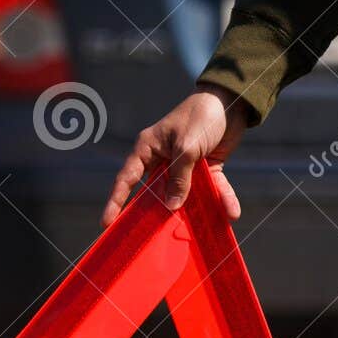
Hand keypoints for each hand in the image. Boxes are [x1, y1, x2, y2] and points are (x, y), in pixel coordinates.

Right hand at [101, 85, 247, 226]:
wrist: (231, 101)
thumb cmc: (201, 117)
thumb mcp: (187, 148)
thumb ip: (180, 178)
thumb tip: (171, 207)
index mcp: (148, 148)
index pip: (127, 178)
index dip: (116, 201)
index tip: (106, 223)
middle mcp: (162, 158)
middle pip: (155, 191)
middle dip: (155, 213)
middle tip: (148, 237)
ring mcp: (184, 165)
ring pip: (185, 193)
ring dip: (195, 210)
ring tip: (196, 231)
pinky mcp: (205, 167)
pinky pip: (210, 187)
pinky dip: (221, 197)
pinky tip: (232, 211)